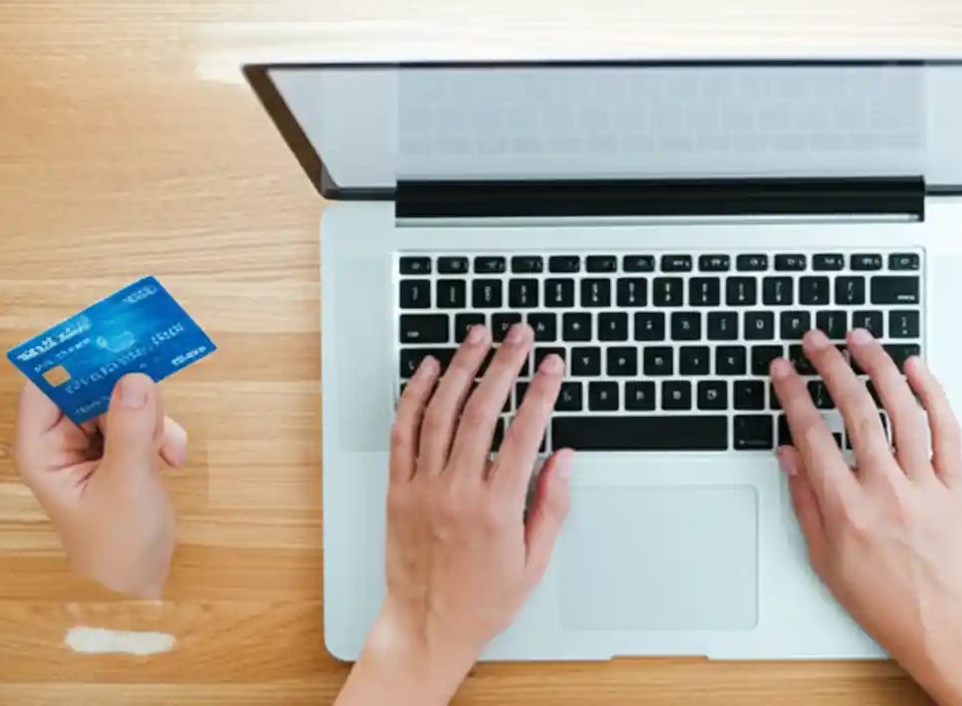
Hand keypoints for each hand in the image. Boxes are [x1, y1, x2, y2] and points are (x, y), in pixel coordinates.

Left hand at [14, 374, 187, 598]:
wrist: (140, 584)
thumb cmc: (118, 544)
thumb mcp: (127, 484)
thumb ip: (131, 429)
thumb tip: (136, 377)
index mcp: (42, 449)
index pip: (46, 387)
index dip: (74, 361)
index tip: (112, 341)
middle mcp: (62, 443)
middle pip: (91, 389)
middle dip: (129, 397)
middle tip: (158, 407)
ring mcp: (93, 448)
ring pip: (122, 403)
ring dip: (153, 420)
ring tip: (168, 451)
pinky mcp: (121, 454)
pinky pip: (142, 422)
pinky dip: (162, 435)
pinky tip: (174, 460)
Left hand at [337, 323, 570, 705]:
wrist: (426, 627)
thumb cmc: (481, 600)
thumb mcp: (534, 560)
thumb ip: (551, 505)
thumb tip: (564, 458)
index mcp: (497, 509)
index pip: (524, 433)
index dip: (541, 391)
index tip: (552, 365)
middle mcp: (457, 492)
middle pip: (482, 410)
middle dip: (504, 364)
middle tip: (519, 335)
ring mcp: (423, 488)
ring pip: (441, 412)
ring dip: (461, 367)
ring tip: (478, 337)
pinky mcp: (398, 490)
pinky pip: (403, 433)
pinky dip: (414, 396)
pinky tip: (427, 371)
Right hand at [772, 329, 961, 705]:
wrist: (939, 623)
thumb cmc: (881, 597)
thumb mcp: (823, 557)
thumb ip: (804, 500)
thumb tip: (789, 454)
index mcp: (846, 509)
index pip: (812, 435)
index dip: (793, 395)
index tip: (782, 371)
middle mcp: (884, 491)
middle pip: (854, 412)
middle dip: (831, 367)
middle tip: (815, 341)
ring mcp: (922, 485)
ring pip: (901, 411)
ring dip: (879, 368)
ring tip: (862, 340)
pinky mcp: (953, 486)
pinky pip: (945, 431)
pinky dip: (932, 395)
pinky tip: (916, 369)